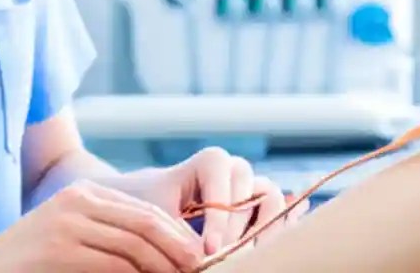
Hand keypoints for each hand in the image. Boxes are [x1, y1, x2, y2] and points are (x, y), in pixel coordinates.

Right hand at [0, 179, 205, 272]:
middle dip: (180, 251)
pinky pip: (115, 265)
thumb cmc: (28, 268)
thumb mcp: (71, 242)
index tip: (201, 260)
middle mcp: (77, 200)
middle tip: (202, 272)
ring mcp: (68, 222)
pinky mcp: (60, 248)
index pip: (145, 211)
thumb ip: (109, 242)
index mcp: (82, 193)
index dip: (178, 236)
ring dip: (165, 269)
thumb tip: (162, 259)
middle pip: (147, 223)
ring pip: (136, 246)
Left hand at [94, 148, 309, 255]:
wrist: (139, 200)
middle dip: (243, 230)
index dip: (220, 221)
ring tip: (247, 257)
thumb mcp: (156, 218)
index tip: (209, 250)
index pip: (227, 187)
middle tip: (228, 258)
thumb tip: (202, 256)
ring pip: (274, 201)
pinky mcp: (257, 207)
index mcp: (212, 162)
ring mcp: (250, 187)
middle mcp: (236, 171)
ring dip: (265, 230)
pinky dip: (280, 227)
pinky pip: (280, 213)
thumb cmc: (145, 203)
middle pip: (259, 193)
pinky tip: (272, 250)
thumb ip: (181, 235)